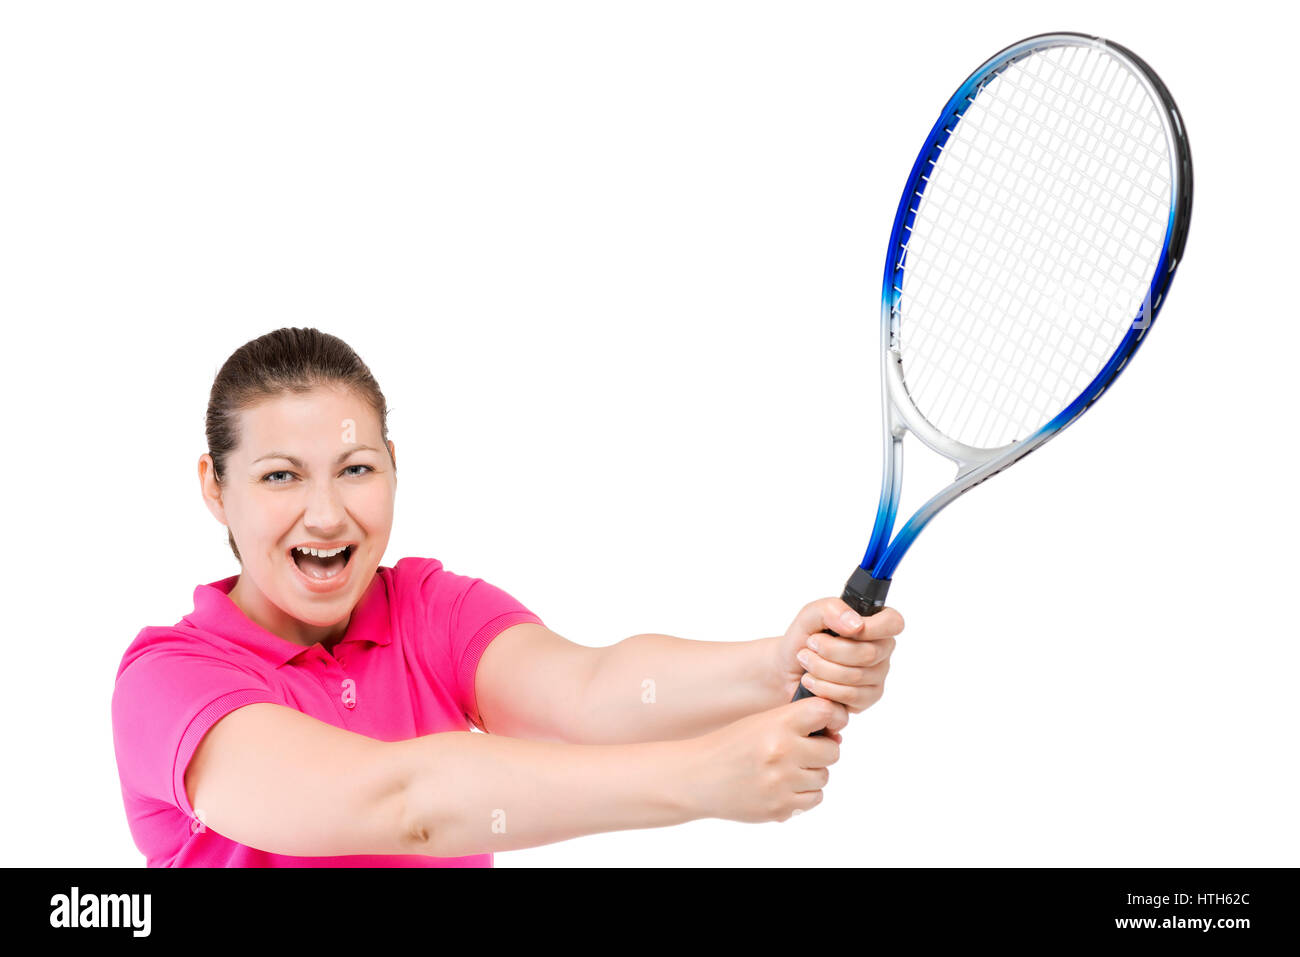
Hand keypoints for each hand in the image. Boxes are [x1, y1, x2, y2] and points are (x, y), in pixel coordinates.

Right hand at [684, 697, 847, 821]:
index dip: (833, 716)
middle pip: (832, 752)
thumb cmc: (732, 745)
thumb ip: (797, 725)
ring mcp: (782, 783)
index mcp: (778, 724)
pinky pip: (813, 799)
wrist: (699, 777)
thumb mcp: (761, 723)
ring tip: (785, 770)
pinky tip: (782, 786)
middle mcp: (783, 752)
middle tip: (801, 751)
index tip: (830, 723)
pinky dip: (803, 794)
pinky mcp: (781, 807)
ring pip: (823, 777)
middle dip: (821, 751)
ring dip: (811, 774)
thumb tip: (837, 737)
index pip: (826, 712)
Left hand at [775, 597, 903, 713]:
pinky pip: (851, 696)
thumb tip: (856, 625)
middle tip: (810, 644)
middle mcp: (881, 649)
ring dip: (822, 668)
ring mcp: (877, 676)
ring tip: (806, 660)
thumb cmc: (804, 639)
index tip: (843, 631)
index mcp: (875, 623)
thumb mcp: (810, 615)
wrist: (787, 669)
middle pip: (869, 653)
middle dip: (830, 650)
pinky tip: (811, 680)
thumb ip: (832, 609)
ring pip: (857, 676)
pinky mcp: (867, 698)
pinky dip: (823, 687)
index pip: (893, 622)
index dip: (871, 628)